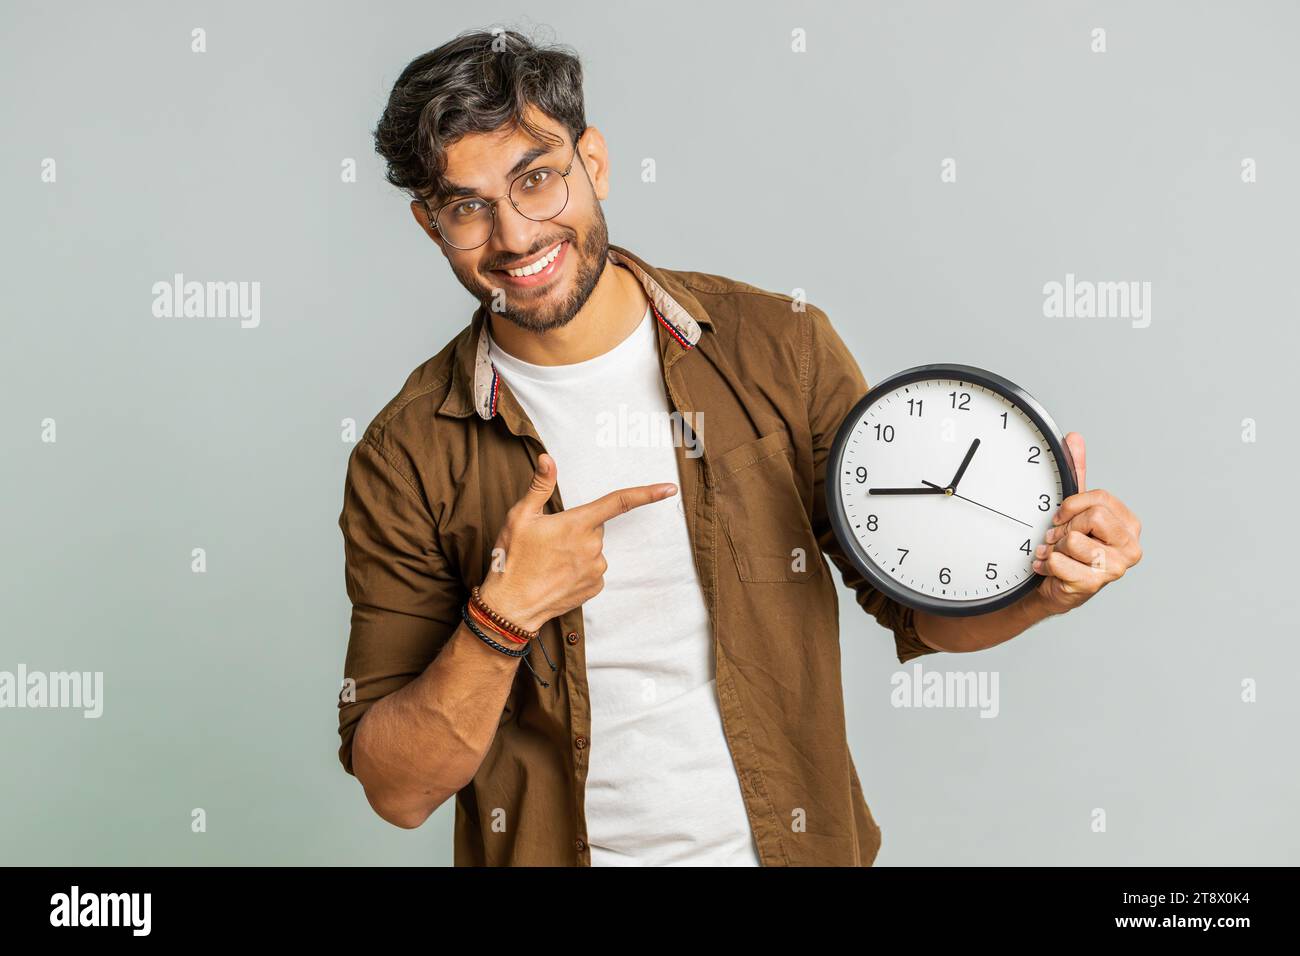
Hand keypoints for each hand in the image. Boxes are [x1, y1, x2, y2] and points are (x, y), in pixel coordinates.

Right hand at [478, 453, 677, 631]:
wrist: (511, 606)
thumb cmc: (512, 559)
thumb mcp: (520, 517)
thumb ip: (540, 485)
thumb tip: (547, 458)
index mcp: (578, 523)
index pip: (619, 502)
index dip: (648, 494)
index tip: (670, 489)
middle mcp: (593, 546)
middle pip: (595, 527)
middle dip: (577, 529)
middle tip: (548, 542)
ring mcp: (596, 569)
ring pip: (593, 550)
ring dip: (577, 551)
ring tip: (549, 562)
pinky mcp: (595, 587)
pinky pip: (592, 570)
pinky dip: (578, 570)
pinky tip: (557, 575)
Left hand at [1031, 432, 1142, 613]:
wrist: (1055, 583)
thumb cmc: (1069, 546)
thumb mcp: (1074, 508)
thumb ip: (1076, 473)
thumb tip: (1074, 438)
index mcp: (1129, 524)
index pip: (1099, 500)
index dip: (1072, 506)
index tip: (1060, 517)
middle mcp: (1130, 546)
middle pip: (1092, 517)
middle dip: (1065, 528)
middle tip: (1056, 538)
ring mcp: (1115, 568)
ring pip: (1073, 541)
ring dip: (1054, 548)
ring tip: (1054, 554)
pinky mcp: (1096, 585)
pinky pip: (1061, 563)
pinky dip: (1048, 565)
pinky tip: (1051, 569)